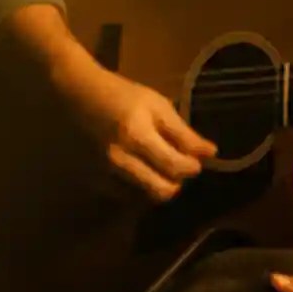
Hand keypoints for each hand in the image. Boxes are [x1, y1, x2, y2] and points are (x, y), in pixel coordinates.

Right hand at [55, 61, 217, 201]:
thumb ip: (184, 134)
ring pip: (147, 196)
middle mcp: (120, 159)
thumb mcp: (158, 107)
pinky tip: (142, 171)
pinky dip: (141, 189)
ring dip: (160, 185)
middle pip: (162, 190)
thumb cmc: (124, 96)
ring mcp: (106, 172)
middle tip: (177, 164)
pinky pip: (128, 196)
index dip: (192, 167)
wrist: (81, 95)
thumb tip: (211, 154)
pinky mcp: (97, 179)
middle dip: (177, 181)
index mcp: (137, 136)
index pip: (175, 167)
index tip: (195, 159)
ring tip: (160, 166)